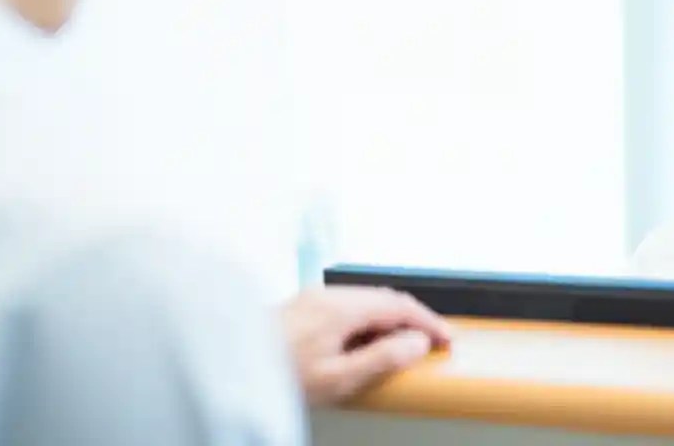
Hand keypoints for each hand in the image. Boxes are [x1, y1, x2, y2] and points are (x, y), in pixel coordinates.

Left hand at [280, 286, 452, 404]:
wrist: (228, 368)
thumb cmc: (276, 376)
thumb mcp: (336, 378)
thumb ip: (381, 359)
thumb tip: (416, 343)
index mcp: (340, 307)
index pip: (398, 305)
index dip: (428, 321)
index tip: (445, 338)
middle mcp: (327, 294)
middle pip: (383, 299)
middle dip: (411, 319)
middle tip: (429, 342)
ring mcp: (313, 297)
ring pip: (365, 301)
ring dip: (389, 320)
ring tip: (401, 347)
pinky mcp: (302, 306)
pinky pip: (347, 306)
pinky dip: (367, 320)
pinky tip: (366, 342)